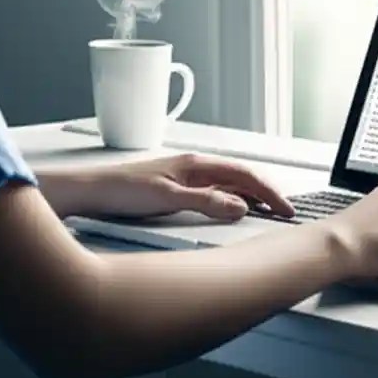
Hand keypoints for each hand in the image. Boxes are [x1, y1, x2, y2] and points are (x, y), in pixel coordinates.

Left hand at [54, 153, 295, 221]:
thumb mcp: (168, 199)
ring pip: (230, 184)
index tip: (286, 209)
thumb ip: (206, 202)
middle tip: (286, 213)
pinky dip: (233, 200)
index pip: (245, 175)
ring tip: (269, 212)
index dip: (269, 192)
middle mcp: (195, 167)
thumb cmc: (123, 190)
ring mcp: (187, 177)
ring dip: (252, 197)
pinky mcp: (178, 188)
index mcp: (197, 164)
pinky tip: (235, 210)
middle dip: (267, 194)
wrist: (92, 190)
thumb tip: (240, 207)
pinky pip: (216, 191)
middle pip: (241, 178)